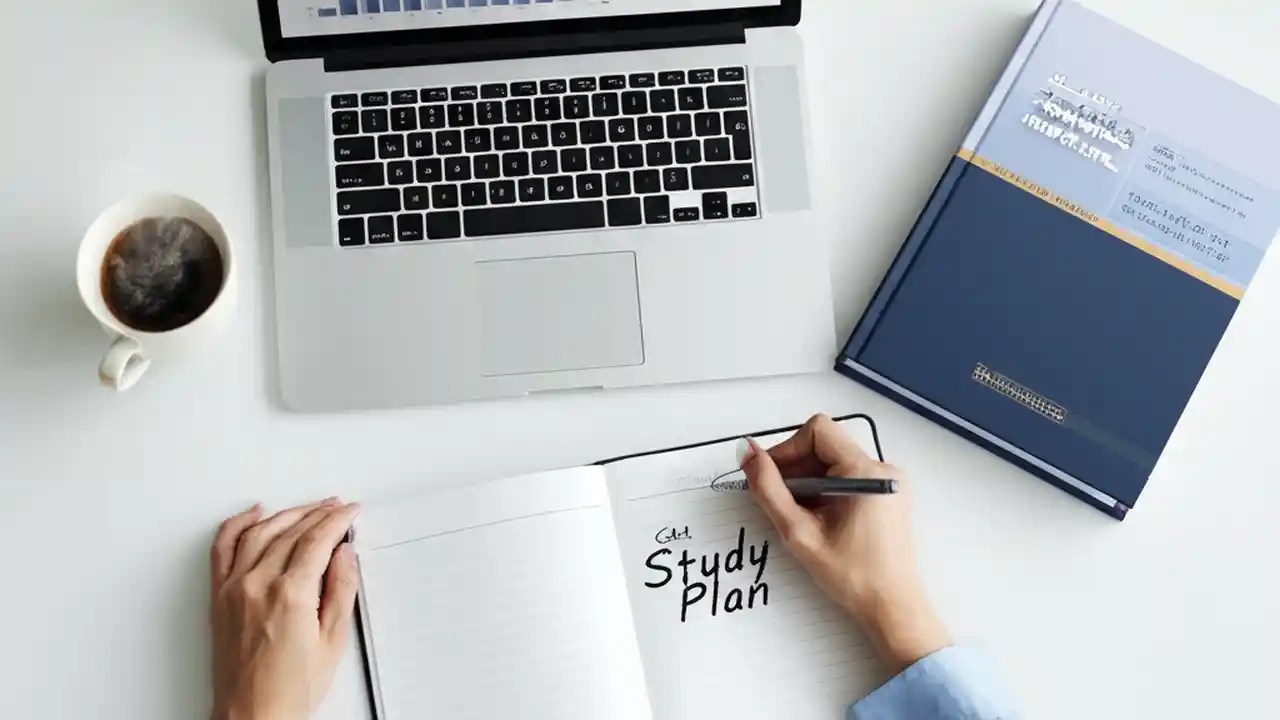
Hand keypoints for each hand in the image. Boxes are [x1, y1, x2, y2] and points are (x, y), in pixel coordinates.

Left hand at [209, 499, 361, 719]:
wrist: (252, 718)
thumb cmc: (288, 692)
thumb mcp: (332, 642)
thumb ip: (341, 591)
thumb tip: (345, 556)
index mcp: (289, 595)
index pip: (317, 540)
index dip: (338, 520)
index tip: (350, 512)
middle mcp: (257, 586)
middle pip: (291, 531)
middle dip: (317, 513)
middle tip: (336, 507)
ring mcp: (233, 589)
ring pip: (259, 532)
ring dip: (286, 514)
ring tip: (307, 508)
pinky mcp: (218, 598)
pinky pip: (223, 548)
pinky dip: (237, 525)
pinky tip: (253, 514)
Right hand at [742, 415, 949, 673]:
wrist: (892, 606)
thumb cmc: (852, 576)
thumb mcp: (799, 532)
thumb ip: (768, 488)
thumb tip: (747, 452)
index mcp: (865, 472)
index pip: (817, 431)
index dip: (787, 449)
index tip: (770, 477)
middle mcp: (883, 468)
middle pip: (825, 444)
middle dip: (796, 468)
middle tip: (781, 502)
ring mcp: (888, 481)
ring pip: (834, 461)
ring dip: (809, 480)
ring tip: (802, 516)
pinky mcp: (888, 493)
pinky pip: (848, 475)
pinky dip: (826, 489)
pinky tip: (820, 519)